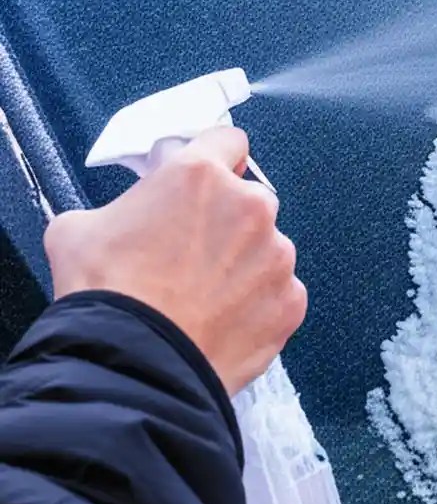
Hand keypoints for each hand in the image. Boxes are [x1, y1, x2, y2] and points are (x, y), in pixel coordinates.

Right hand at [43, 127, 305, 395]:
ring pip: (267, 250)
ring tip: (203, 297)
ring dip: (244, 265)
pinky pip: (279, 294)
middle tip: (192, 252)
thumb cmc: (106, 292)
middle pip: (249, 200)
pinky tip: (222, 322)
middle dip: (226, 219)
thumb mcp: (79, 228)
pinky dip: (257, 305)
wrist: (133, 362)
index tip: (208, 176)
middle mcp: (250, 207)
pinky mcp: (291, 300)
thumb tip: (124, 219)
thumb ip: (119, 208)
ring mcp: (278, 255)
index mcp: (200, 176)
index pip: (227, 141)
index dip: (215, 157)